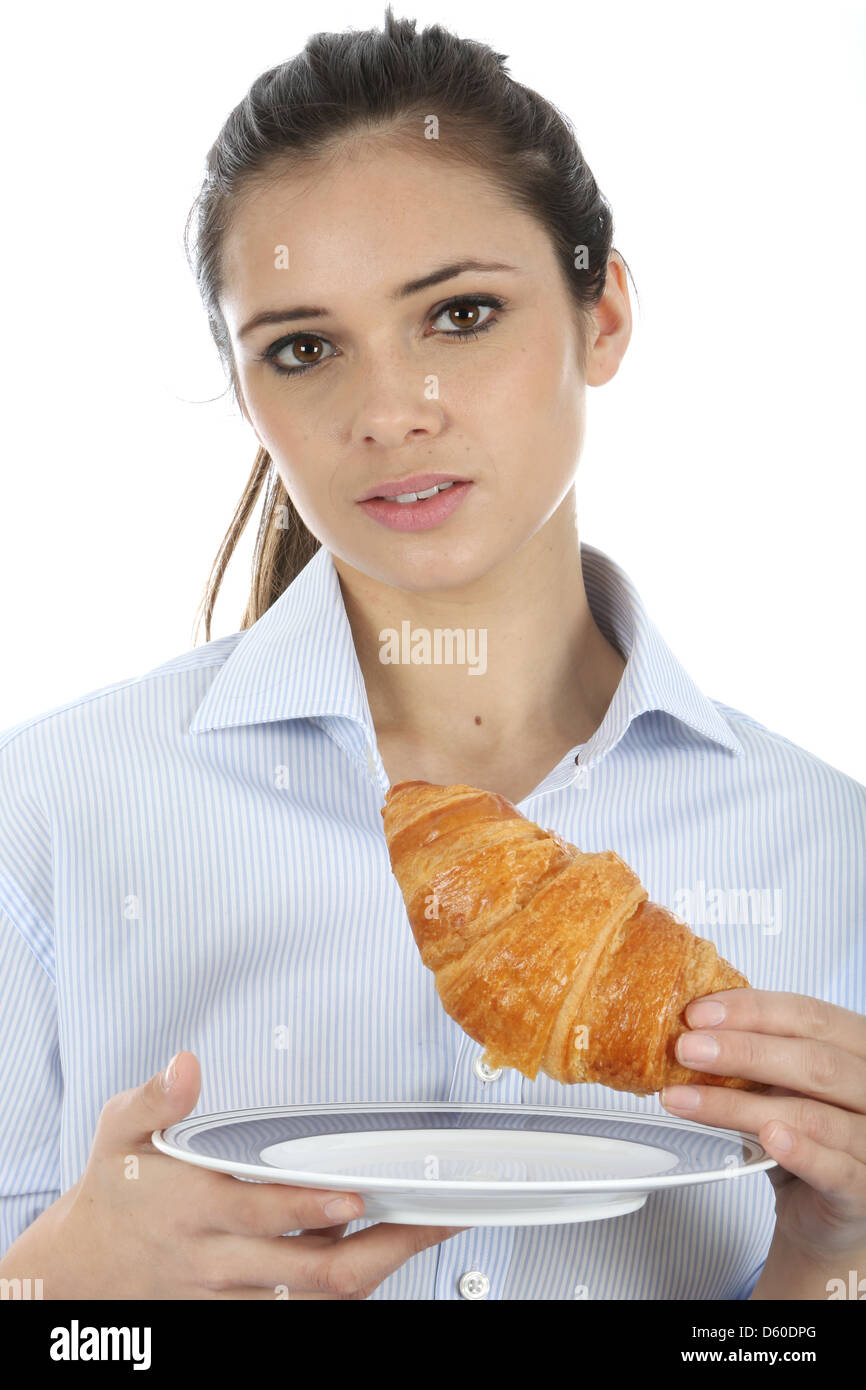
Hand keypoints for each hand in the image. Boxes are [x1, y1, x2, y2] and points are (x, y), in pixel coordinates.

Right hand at [0, 1051, 465, 1298]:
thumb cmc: (116, 1192)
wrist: (83, 1270)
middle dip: (382, 1248)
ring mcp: (237, 1294)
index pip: (264, 1214)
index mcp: (196, 1210)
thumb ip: (155, 1099)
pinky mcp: (245, 1312)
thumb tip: (185, 1064)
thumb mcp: (120, 1133)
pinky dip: (349, 1285)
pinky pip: (309, 1308)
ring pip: (320, 1297)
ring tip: (428, 1227)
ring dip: (378, 1267)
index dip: (312, 1207)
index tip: (355, 1191)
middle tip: (434, 1217)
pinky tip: (383, 1252)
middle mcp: (222, 1261)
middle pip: (313, 1272)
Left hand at [660, 990, 865, 1265]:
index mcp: (858, 1049)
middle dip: (742, 1051)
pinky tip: (766, 1137)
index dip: (752, 1011)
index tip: (698, 1015)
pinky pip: (834, 1169)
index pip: (810, 1016)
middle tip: (687, 1050)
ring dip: (738, 1106)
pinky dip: (799, 1151)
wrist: (821, 1209)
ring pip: (810, 1115)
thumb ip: (755, 1056)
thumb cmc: (803, 1136)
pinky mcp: (862, 1190)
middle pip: (813, 1061)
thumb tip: (694, 1028)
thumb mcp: (779, 1084)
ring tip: (687, 1099)